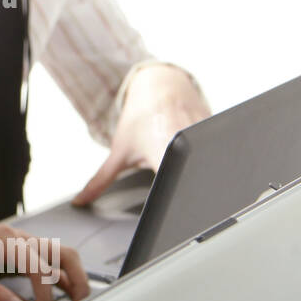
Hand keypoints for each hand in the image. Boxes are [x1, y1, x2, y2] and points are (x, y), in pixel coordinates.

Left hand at [0, 223, 89, 300]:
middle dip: (77, 282)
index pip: (41, 267)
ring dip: (75, 280)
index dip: (46, 297)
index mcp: (2, 241)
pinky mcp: (22, 250)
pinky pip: (52, 260)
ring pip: (63, 255)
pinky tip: (62, 298)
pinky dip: (63, 277)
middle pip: (64, 254)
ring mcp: (21, 240)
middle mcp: (16, 236)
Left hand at [73, 64, 209, 205]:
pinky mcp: (219, 131)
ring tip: (192, 169)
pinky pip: (218, 151)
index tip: (175, 215)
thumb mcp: (119, 151)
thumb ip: (101, 180)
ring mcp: (208, 135)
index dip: (176, 201)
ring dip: (201, 171)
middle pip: (194, 177)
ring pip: (209, 164)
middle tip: (181, 193)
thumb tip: (81, 200)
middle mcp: (189, 142)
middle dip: (189, 190)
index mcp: (163, 151)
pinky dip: (211, 158)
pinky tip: (204, 156)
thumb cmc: (140, 118)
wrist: (160, 85)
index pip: (175, 184)